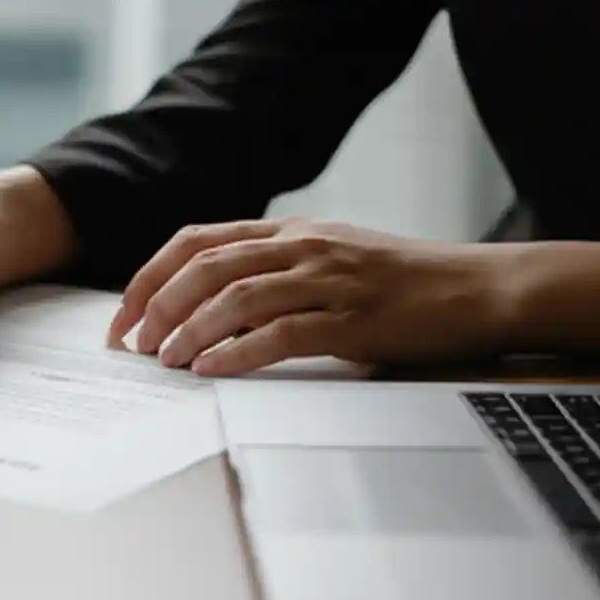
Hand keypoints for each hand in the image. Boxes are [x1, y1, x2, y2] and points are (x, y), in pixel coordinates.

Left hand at [107, 219, 513, 374]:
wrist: (477, 289)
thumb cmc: (400, 281)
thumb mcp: (329, 261)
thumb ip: (274, 274)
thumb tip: (208, 310)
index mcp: (289, 231)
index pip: (197, 241)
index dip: (150, 276)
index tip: (122, 316)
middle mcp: (301, 246)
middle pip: (205, 266)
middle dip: (156, 305)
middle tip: (133, 345)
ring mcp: (327, 280)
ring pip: (236, 296)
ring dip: (189, 329)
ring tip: (165, 360)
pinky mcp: (353, 319)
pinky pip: (280, 333)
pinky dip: (238, 351)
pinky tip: (211, 369)